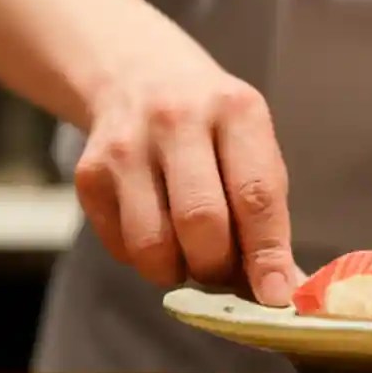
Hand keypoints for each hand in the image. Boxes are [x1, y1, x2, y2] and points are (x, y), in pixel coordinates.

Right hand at [72, 45, 298, 305]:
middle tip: (222, 271)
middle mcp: (177, 119)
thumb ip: (267, 215)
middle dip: (216, 267)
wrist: (138, 75)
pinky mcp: (89, 172)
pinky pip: (121, 247)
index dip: (266, 255)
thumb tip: (282, 290)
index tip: (275, 297)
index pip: (255, 195)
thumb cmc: (212, 128)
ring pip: (152, 244)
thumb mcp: (251, 148)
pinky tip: (155, 230)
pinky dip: (143, 259)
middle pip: (200, 222)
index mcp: (235, 110)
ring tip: (187, 255)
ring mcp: (126, 144)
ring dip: (176, 271)